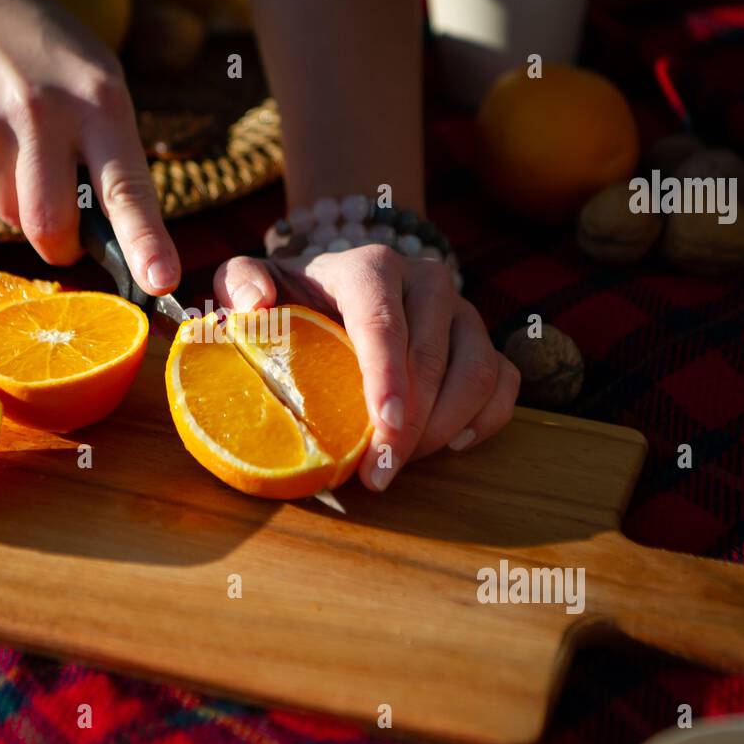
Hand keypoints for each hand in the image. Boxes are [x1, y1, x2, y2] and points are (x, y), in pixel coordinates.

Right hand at [0, 0, 178, 294]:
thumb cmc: (50, 60)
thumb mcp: (100, 84)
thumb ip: (113, 155)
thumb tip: (119, 244)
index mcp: (100, 103)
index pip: (127, 188)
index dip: (145, 242)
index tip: (160, 282)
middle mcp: (45, 114)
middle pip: (52, 225)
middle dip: (61, 247)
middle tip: (66, 236)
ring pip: (12, 217)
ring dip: (21, 206)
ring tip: (20, 151)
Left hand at [213, 245, 519, 490]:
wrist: (335, 288)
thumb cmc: (292, 297)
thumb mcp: (251, 282)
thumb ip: (239, 283)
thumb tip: (254, 304)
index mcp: (370, 269)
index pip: (383, 323)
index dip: (388, 378)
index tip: (384, 427)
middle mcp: (426, 281)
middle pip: (431, 358)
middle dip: (409, 426)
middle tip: (377, 474)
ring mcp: (461, 311)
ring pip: (478, 370)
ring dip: (445, 426)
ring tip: (403, 462)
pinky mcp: (482, 339)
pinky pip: (504, 381)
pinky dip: (486, 419)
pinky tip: (449, 445)